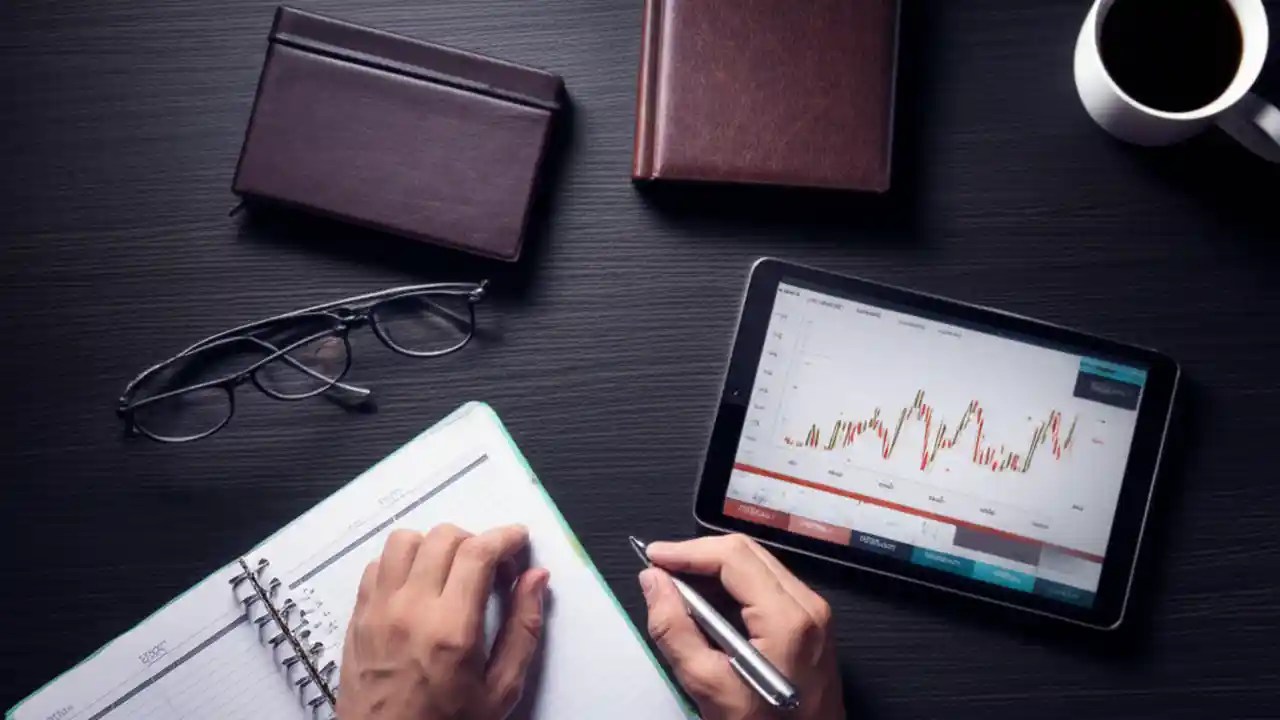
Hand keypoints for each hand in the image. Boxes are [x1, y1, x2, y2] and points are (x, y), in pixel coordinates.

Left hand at [336, 524, 549, 719]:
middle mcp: (411, 611)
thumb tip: (535, 579)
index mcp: (451, 630)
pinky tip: (419, 584)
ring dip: (434, 545)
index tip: (518, 539)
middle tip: (491, 567)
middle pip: (443, 537)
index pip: (478, 552)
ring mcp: (379, 610)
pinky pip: (377, 564)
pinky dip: (402, 562)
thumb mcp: (500, 691)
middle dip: (475, 540)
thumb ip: (523, 630)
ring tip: (451, 570)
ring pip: (404, 540)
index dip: (504, 537)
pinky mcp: (359, 616)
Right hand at [640, 534, 843, 719]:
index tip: (653, 558)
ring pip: (758, 564)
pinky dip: (734, 584)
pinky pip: (769, 584)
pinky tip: (708, 601)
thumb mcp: (710, 688)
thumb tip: (654, 583)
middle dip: (699, 555)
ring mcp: (815, 614)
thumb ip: (675, 631)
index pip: (733, 557)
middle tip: (661, 569)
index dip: (687, 551)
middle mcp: (808, 606)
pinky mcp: (812, 624)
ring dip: (715, 568)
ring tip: (678, 583)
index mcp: (787, 619)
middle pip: (747, 553)